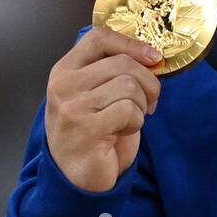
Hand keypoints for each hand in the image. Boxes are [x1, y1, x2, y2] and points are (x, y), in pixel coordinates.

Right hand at [43, 27, 163, 192]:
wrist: (78, 179)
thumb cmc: (94, 134)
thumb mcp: (97, 95)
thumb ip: (113, 72)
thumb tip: (151, 56)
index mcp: (64, 71)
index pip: (98, 37)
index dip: (131, 44)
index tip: (153, 57)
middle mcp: (63, 85)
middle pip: (122, 63)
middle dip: (148, 82)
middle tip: (149, 102)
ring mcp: (72, 107)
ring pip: (129, 86)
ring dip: (141, 105)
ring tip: (130, 120)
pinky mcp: (86, 128)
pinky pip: (130, 110)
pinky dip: (136, 122)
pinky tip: (122, 132)